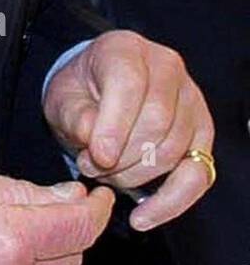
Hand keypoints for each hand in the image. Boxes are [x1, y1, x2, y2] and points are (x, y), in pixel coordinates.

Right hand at [0, 164, 113, 264]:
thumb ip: (28, 191)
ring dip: (56, 252)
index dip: (97, 209)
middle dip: (76, 228)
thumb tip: (69, 195)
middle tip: (65, 203)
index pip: (79, 228)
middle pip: (74, 258)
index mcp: (8, 237)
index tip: (99, 196)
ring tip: (32, 225)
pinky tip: (15, 249)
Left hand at [43, 29, 214, 231]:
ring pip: (173, 149)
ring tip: (106, 175)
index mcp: (126, 48)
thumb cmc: (79, 93)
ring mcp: (190, 99)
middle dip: (121, 156)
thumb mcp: (62, 98)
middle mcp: (166, 67)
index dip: (114, 123)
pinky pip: (197, 175)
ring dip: (136, 176)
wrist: (95, 95)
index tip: (98, 156)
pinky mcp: (201, 133)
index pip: (129, 83)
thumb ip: (75, 116)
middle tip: (91, 167)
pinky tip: (144, 216)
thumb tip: (95, 143)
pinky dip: (171, 201)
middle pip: (156, 120)